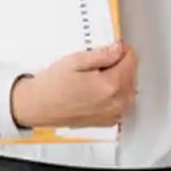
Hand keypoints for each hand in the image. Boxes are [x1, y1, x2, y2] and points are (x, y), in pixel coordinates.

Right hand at [10, 42, 136, 128]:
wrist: (38, 107)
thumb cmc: (52, 85)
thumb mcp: (76, 61)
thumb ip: (102, 54)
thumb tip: (118, 49)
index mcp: (110, 85)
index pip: (130, 60)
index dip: (120, 50)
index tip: (110, 49)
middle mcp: (116, 102)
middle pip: (132, 75)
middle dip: (121, 65)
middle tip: (99, 63)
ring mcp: (113, 114)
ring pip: (129, 89)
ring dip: (120, 79)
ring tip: (97, 76)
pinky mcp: (108, 121)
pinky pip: (122, 103)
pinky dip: (116, 94)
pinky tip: (98, 90)